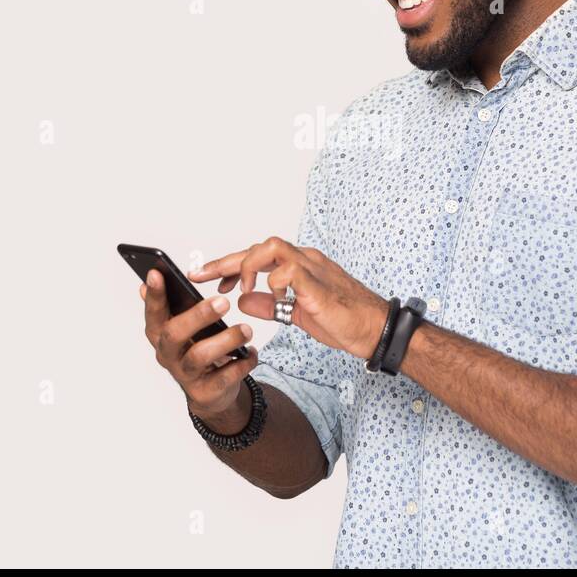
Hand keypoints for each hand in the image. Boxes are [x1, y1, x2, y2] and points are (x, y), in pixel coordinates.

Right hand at [139, 269, 257, 426]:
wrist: (211, 392)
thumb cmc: (198, 350)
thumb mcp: (184, 328)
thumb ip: (171, 306)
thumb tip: (147, 283)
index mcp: (160, 334)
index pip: (153, 313)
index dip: (154, 295)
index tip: (157, 273)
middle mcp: (168, 354)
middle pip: (174, 334)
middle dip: (198, 316)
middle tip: (223, 302)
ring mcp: (185, 375)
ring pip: (200, 356)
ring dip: (226, 340)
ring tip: (246, 330)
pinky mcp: (205, 391)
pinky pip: (225, 376)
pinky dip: (242, 362)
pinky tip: (251, 352)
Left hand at [187, 237, 390, 361]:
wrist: (375, 329)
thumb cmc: (343, 320)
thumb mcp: (296, 314)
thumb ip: (271, 304)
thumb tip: (244, 299)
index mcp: (298, 267)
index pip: (257, 257)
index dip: (230, 266)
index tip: (208, 279)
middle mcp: (304, 260)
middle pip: (257, 248)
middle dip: (225, 261)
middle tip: (201, 276)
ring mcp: (312, 268)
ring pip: (272, 247)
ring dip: (248, 265)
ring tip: (240, 288)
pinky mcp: (318, 284)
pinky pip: (289, 271)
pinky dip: (274, 283)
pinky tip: (274, 298)